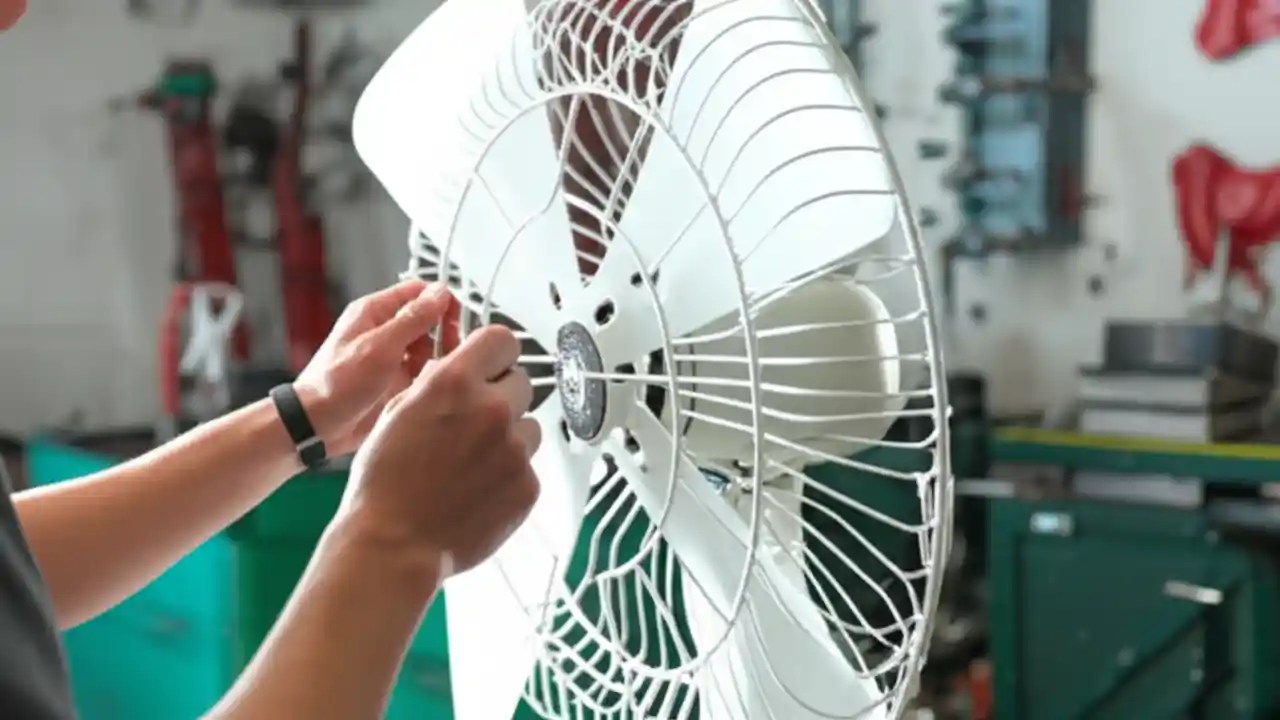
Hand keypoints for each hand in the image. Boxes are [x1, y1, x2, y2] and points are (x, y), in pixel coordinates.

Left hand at [294, 280, 456, 457]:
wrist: (317, 424)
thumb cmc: (336, 383)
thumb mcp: (380, 346)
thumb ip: (413, 318)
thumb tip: (440, 292)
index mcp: (374, 311)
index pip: (419, 291)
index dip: (441, 303)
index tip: (455, 322)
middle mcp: (383, 330)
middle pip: (427, 320)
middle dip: (442, 334)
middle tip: (448, 352)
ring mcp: (389, 356)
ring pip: (428, 348)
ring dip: (436, 359)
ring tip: (431, 374)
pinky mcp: (393, 380)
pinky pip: (421, 372)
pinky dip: (428, 378)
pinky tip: (423, 388)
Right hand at [338, 326, 541, 576]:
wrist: (394, 545)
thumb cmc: (385, 484)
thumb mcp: (398, 412)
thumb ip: (438, 384)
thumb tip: (458, 370)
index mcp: (455, 383)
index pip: (503, 339)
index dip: (496, 354)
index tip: (493, 365)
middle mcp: (492, 409)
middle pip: (521, 382)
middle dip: (501, 397)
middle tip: (475, 423)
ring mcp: (515, 449)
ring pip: (529, 425)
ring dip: (509, 436)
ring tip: (473, 463)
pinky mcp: (529, 485)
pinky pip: (529, 465)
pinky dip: (510, 474)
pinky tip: (479, 489)